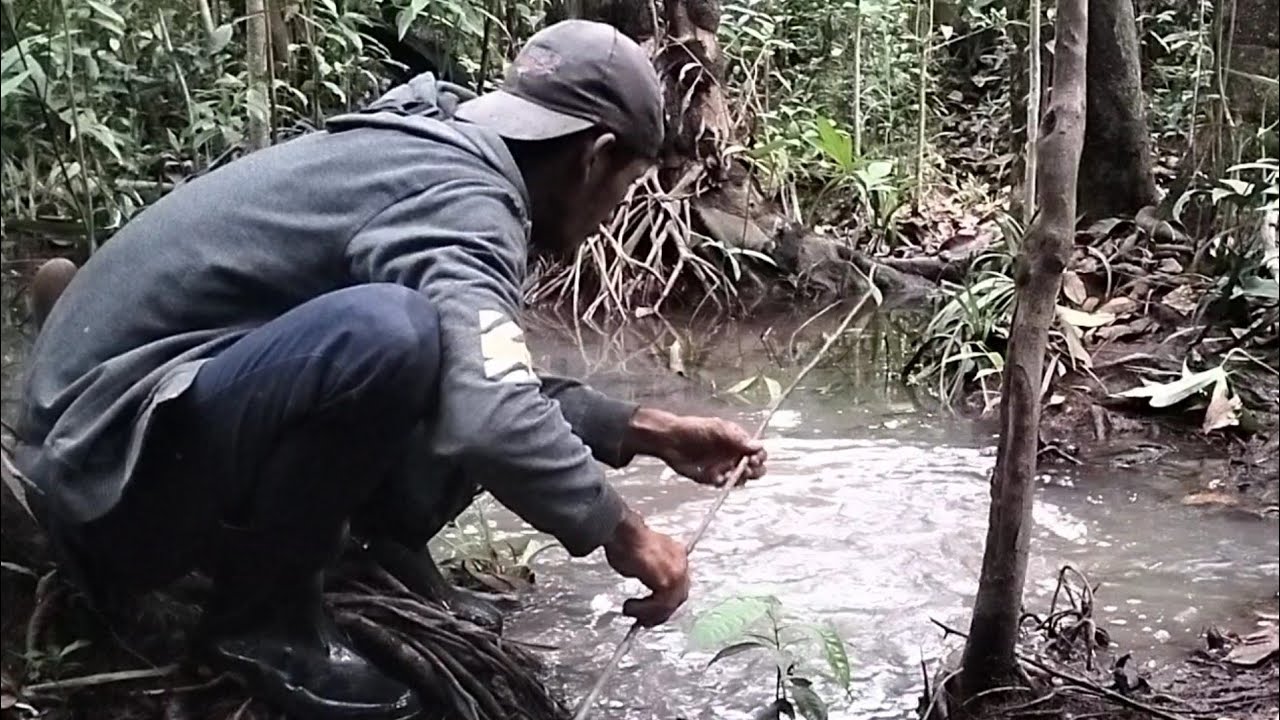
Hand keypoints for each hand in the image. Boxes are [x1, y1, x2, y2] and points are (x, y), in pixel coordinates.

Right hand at [603, 509, 689, 626]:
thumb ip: (651, 573)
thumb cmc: (625, 540)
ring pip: (669, 604)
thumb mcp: (643, 559)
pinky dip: (645, 610)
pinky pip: (660, 604)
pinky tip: (631, 607)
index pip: (678, 585)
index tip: (653, 611)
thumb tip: (649, 593)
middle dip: (661, 612)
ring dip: (650, 613)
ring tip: (633, 613)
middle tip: (645, 620)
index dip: (665, 601)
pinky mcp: (666, 580)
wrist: (622, 532)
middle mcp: (680, 562)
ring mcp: (675, 572)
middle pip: (678, 597)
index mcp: (677, 554)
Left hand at [625, 408, 766, 485]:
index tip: (753, 460)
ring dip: (741, 478)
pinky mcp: (713, 478)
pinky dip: (725, 484)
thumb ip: (738, 440)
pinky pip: (725, 484)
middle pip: (755, 468)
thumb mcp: (717, 430)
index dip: (759, 457)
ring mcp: (724, 467)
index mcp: (738, 441)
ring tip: (733, 475)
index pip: (758, 452)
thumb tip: (759, 446)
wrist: (670, 440)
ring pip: (742, 478)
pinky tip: (718, 479)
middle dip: (755, 471)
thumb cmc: (694, 429)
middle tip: (746, 470)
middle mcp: (734, 455)